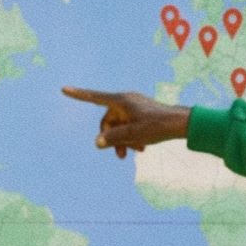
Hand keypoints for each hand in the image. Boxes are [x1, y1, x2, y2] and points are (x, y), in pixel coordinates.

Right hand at [61, 86, 191, 156]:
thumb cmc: (158, 126)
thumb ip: (113, 138)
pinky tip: (141, 149)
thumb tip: (97, 142)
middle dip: (111, 138)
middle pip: (108, 120)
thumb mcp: (133, 134)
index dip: (78, 95)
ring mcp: (133, 107)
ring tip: (132, 154)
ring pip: (119, 125)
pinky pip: (128, 126)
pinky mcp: (140, 113)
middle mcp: (126, 101)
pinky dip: (131, 137)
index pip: (95, 97)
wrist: (181, 123)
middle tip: (119, 156)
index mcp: (121, 100)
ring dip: (122, 141)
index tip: (64, 89)